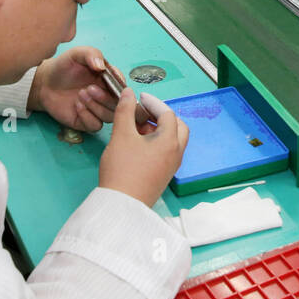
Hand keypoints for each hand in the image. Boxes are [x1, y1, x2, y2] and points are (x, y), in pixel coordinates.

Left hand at [30, 47, 118, 132]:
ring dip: (96, 107)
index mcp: (108, 79)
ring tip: (80, 95)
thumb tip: (102, 66)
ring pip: (109, 116)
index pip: (122, 85)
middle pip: (118, 104)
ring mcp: (97, 109)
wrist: (44, 83)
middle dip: (105, 98)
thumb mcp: (76, 54)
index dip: (118, 84)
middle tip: (89, 88)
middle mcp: (106, 96)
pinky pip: (96, 126)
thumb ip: (91, 54)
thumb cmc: (63, 67)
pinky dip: (87, 117)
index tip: (107, 80)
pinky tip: (76, 106)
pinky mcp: (86, 121)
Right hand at [98, 91, 188, 207]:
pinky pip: (168, 152)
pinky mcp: (164, 175)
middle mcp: (176, 153)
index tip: (139, 98)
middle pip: (178, 126)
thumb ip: (125, 111)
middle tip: (144, 112)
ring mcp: (172, 166)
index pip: (168, 114)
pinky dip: (158, 142)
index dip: (153, 102)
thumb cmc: (122, 169)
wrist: (121, 204)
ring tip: (138, 128)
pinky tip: (139, 145)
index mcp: (170, 141)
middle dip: (162, 116)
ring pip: (174, 140)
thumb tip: (128, 93)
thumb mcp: (121, 135)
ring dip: (160, 129)